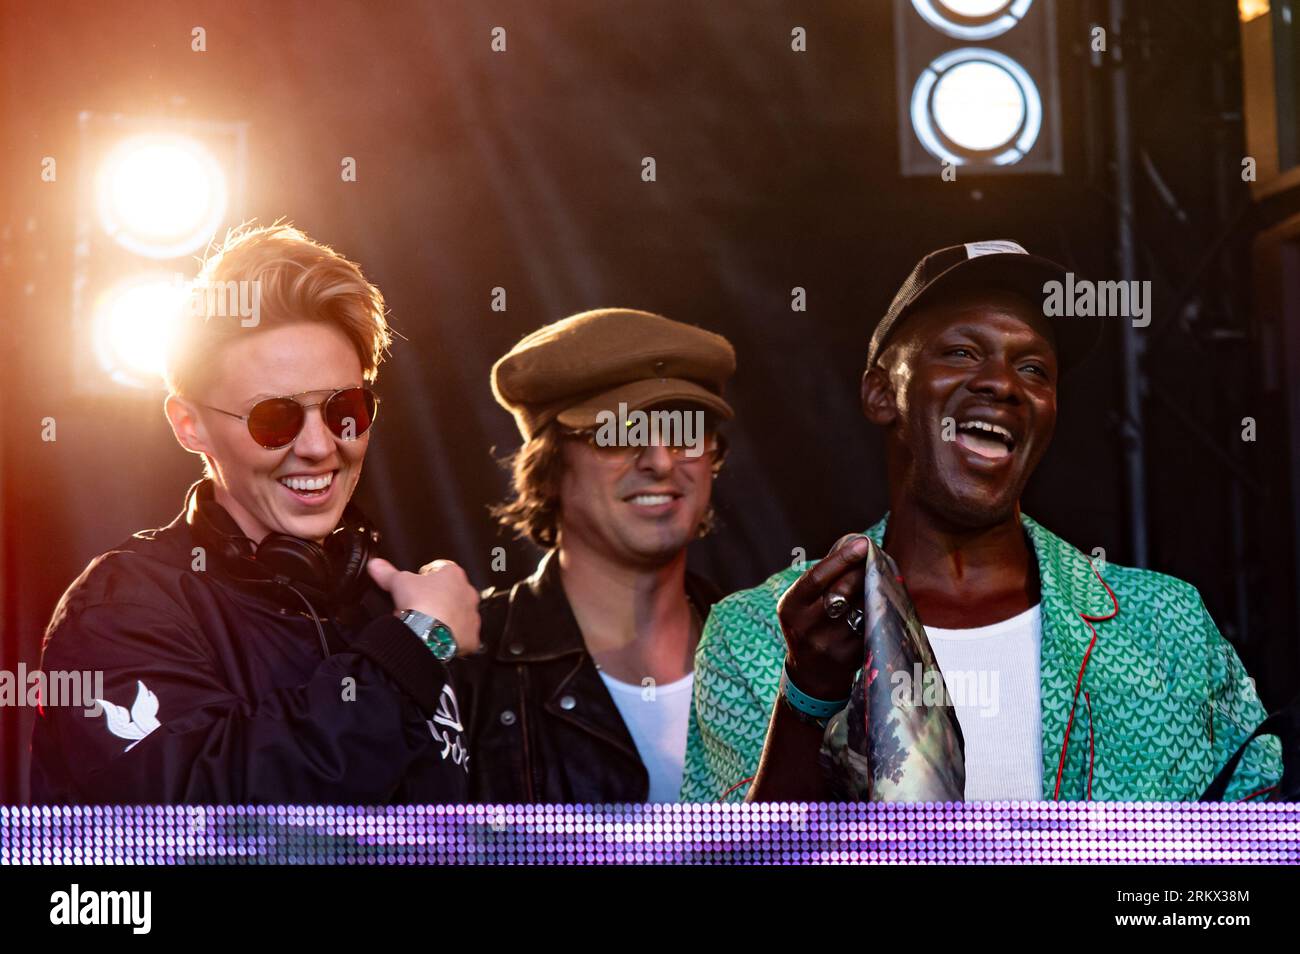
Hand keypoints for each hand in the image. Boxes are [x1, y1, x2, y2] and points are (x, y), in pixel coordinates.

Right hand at [366, 557, 481, 654]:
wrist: (427, 633)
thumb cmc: (419, 604)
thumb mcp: (398, 582)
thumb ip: (387, 572)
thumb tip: (376, 565)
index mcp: (453, 575)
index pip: (443, 571)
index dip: (429, 578)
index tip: (418, 586)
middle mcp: (467, 594)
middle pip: (454, 594)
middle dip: (440, 600)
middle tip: (422, 608)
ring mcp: (472, 616)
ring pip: (461, 615)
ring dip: (448, 619)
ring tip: (429, 625)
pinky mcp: (472, 637)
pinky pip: (465, 637)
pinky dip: (454, 639)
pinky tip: (439, 640)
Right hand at [776, 534, 870, 699]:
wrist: (811, 675)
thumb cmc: (810, 626)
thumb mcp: (802, 605)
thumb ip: (822, 580)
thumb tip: (857, 546)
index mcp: (791, 607)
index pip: (816, 577)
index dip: (841, 558)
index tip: (862, 542)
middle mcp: (805, 627)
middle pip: (842, 591)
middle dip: (864, 571)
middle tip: (877, 558)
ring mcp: (827, 645)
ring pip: (861, 609)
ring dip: (877, 590)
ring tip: (886, 576)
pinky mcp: (848, 658)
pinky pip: (871, 627)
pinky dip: (881, 612)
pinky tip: (887, 601)